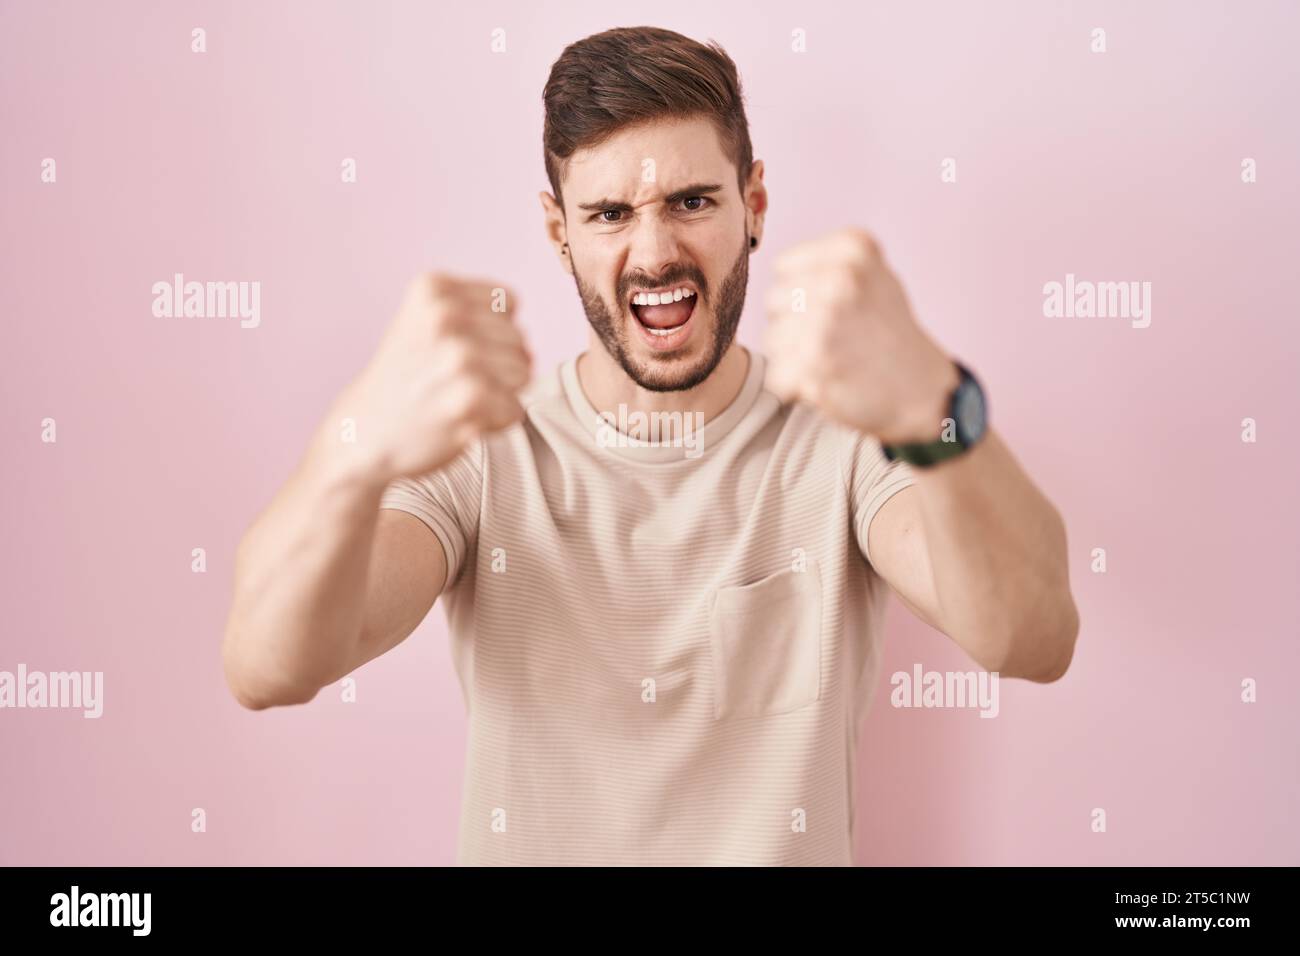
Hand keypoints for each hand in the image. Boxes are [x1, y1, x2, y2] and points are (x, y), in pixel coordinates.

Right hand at [335, 273, 532, 481]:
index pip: (509, 305)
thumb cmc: (404, 379)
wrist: (364, 433)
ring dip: (497, 394)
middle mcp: (447, 315)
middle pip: (520, 340)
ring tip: (455, 398)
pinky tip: (458, 419)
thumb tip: (529, 346)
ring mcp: (459, 356)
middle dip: (496, 366)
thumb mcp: (424, 321)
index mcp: (435, 288)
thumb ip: (475, 311)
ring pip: (524, 374)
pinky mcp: (471, 397)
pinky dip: (494, 422)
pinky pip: (515, 409)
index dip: (491, 334)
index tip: (451, 351)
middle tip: (450, 381)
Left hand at [763, 229, 958, 443]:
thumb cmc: (889, 331)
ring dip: (794, 356)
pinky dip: (795, 386)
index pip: (784, 267)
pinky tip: (828, 380)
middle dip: (795, 322)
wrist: (922, 390)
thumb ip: (824, 262)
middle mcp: (839, 281)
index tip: (834, 308)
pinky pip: (777, 375)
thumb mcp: (872, 274)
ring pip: (772, 339)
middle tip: (834, 337)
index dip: (802, 292)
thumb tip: (775, 270)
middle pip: (775, 301)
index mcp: (854, 250)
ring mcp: (825, 325)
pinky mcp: (814, 368)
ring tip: (833, 358)